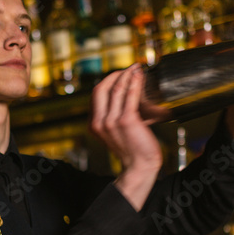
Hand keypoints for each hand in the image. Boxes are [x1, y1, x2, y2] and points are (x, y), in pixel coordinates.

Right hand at [90, 64, 162, 209]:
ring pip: (116, 89)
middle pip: (101, 89)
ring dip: (127, 75)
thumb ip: (114, 117)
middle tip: (129, 68)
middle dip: (115, 75)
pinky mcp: (126, 121)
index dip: (107, 81)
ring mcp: (110, 122)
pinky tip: (139, 75)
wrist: (140, 167)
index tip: (120, 74)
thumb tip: (124, 96)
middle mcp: (99, 122)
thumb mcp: (116, 132)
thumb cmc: (133, 149)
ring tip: (136, 67)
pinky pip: (130, 96)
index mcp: (93, 124)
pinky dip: (135, 82)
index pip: (96, 95)